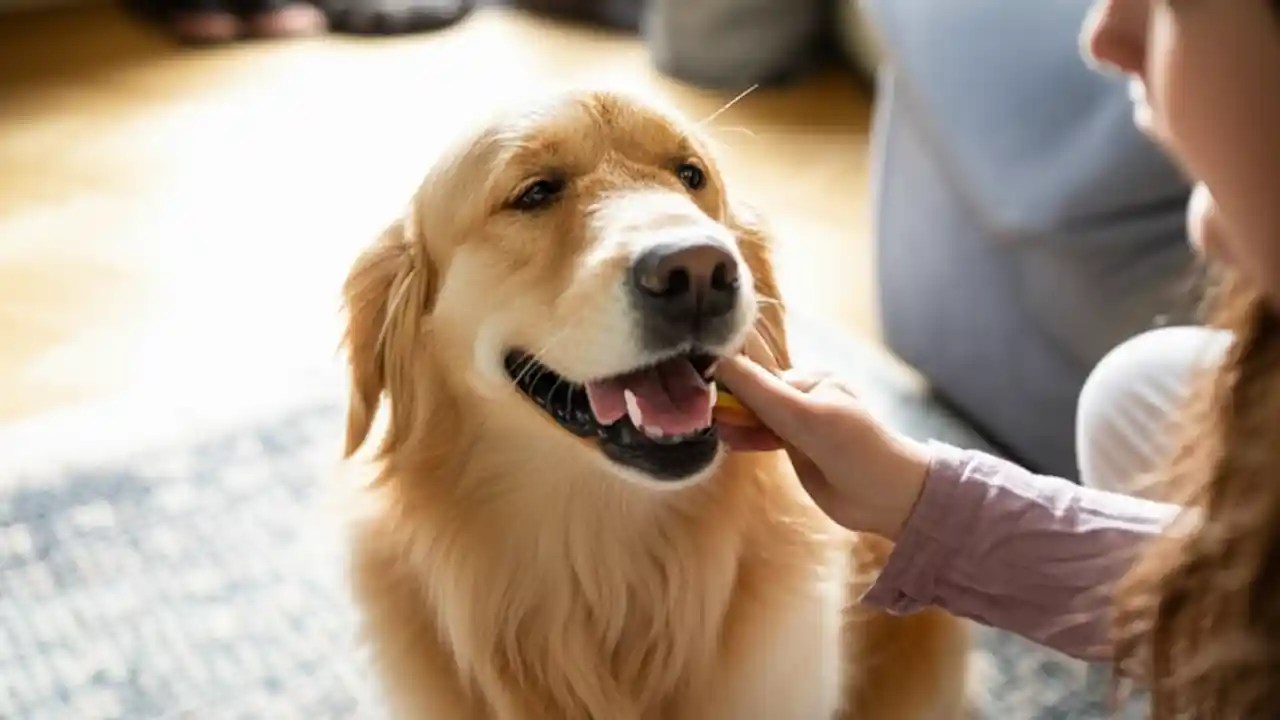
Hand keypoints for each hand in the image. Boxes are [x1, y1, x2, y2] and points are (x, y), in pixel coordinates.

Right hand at [714, 356, 930, 540]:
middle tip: (701, 413)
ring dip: (736, 423)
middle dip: (731, 403)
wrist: (890, 498)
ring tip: (714, 429)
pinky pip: (764, 438)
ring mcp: (800, 427)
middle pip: (755, 396)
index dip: (732, 380)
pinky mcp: (797, 452)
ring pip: (756, 418)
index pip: (760, 374)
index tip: (701, 387)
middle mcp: (804, 399)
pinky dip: (746, 438)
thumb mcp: (804, 416)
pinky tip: (731, 440)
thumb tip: (718, 362)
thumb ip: (761, 392)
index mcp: (811, 381)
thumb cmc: (854, 448)